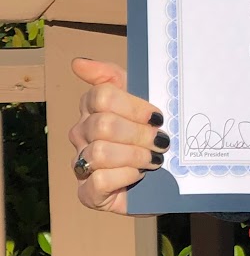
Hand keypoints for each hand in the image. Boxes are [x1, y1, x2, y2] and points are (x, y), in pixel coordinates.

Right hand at [66, 58, 169, 213]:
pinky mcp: (87, 193)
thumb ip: (112, 77)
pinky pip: (98, 181)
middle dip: (139, 134)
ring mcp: (81, 163)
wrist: (164, 177)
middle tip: (161, 141)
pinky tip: (138, 175)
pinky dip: (124, 176)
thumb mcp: (142, 98)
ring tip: (154, 159)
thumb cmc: (150, 133)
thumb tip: (78, 63)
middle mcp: (81, 133)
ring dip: (135, 155)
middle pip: (104, 124)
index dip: (135, 107)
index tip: (158, 117)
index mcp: (92, 107)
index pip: (102, 96)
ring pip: (100, 152)